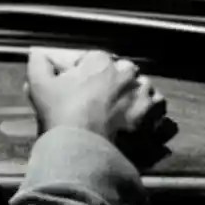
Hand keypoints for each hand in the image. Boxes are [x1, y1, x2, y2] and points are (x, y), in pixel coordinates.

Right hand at [26, 49, 174, 155]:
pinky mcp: (159, 124)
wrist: (82, 151)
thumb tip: (38, 53)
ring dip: (140, 101)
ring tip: (125, 117)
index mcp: (102, 63)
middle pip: (126, 74)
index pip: (98, 59)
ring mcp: (148, 101)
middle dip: (118, 83)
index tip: (81, 86)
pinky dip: (158, 124)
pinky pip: (165, 121)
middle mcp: (130, 76)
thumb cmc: (61, 114)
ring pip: (149, 94)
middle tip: (102, 102)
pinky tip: (144, 131)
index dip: (88, 72)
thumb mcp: (39, 85)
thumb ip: (39, 63)